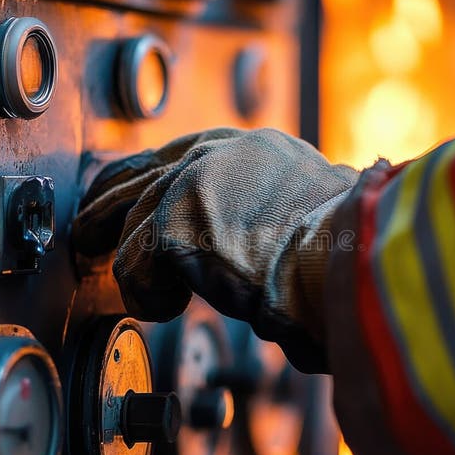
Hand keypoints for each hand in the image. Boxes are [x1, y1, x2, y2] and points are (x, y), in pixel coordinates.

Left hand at [71, 128, 359, 372]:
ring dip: (128, 261)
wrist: (364, 256)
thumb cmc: (353, 247)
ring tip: (131, 287)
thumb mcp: (312, 208)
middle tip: (91, 234)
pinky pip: (137, 265)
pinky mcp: (178, 221)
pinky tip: (165, 308)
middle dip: (107, 207)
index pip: (176, 155)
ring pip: (132, 220)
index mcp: (251, 147)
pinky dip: (146, 294)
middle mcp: (218, 152)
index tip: (130, 204)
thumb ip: (273, 209)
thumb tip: (262, 235)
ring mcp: (196, 181)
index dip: (144, 184)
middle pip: (137, 176)